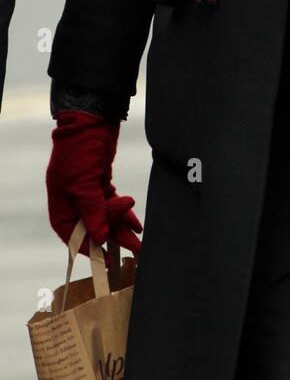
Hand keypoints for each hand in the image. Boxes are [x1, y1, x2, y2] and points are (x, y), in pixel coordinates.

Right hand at [46, 110, 142, 267]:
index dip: (89, 248)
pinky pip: (113, 205)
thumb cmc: (79, 150)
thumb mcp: (82, 184)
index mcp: (60, 204)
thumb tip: (101, 238)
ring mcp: (88, 192)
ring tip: (140, 238)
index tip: (107, 259)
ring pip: (106, 217)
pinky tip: (137, 224)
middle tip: (135, 249)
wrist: (91, 119)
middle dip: (114, 238)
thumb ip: (92, 211)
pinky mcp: (101, 183)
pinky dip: (125, 213)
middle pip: (93, 227)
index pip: (72, 235)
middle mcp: (73, 201)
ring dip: (122, 226)